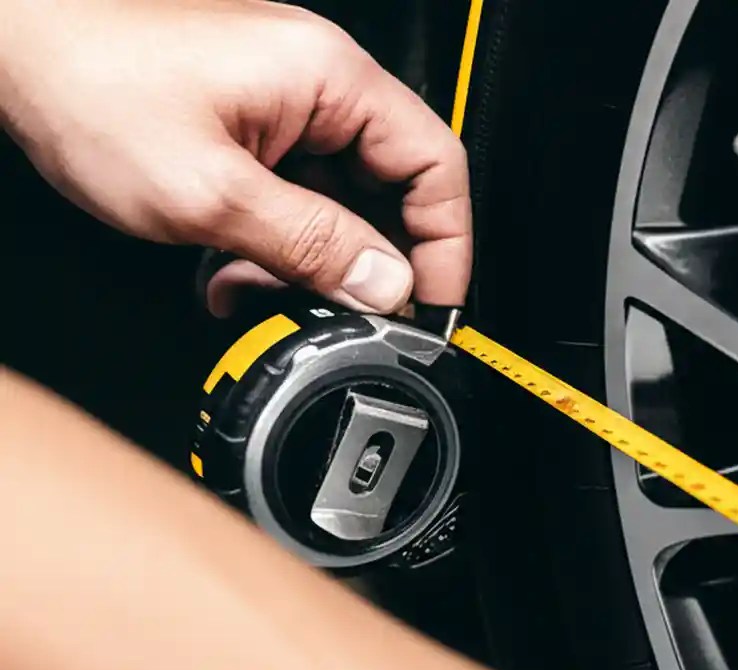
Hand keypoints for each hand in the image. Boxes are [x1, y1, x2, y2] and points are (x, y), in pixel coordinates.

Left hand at [0, 0, 470, 313]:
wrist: (9, 39)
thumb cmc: (88, 82)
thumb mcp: (211, 193)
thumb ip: (310, 245)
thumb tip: (385, 285)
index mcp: (331, 79)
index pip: (436, 165)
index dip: (446, 244)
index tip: (432, 304)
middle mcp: (318, 83)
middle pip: (391, 188)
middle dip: (364, 262)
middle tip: (339, 313)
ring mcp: (284, 101)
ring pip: (339, 198)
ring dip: (308, 259)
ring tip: (255, 288)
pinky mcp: (251, 120)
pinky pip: (296, 190)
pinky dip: (274, 239)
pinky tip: (232, 268)